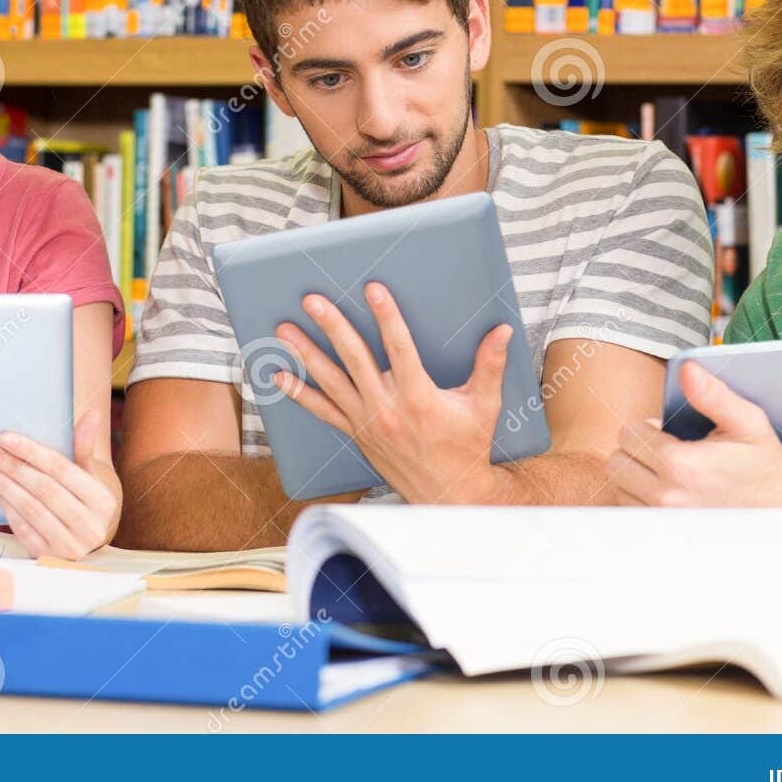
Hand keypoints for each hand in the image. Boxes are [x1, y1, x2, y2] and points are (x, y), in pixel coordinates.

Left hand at [0, 407, 119, 558]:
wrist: (95, 536)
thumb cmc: (90, 498)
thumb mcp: (93, 473)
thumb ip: (85, 445)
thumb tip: (92, 413)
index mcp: (103, 500)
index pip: (62, 470)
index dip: (32, 452)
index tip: (6, 437)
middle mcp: (90, 525)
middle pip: (44, 489)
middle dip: (13, 467)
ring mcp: (70, 545)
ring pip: (31, 509)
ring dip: (4, 486)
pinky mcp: (49, 556)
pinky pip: (23, 529)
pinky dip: (7, 507)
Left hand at [272, 283, 512, 503]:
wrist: (447, 492)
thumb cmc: (467, 446)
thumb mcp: (484, 405)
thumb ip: (490, 365)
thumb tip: (502, 331)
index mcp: (418, 397)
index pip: (399, 347)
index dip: (386, 316)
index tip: (373, 289)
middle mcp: (387, 408)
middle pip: (353, 359)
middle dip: (331, 326)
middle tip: (312, 300)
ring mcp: (366, 421)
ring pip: (330, 382)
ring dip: (305, 353)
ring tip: (284, 329)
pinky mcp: (356, 433)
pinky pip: (322, 411)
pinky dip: (299, 393)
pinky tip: (279, 376)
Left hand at [607, 361, 781, 507]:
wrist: (781, 508)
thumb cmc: (762, 463)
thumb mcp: (747, 422)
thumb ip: (713, 394)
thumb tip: (688, 369)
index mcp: (681, 464)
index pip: (629, 434)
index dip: (647, 428)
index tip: (668, 434)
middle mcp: (667, 497)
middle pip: (617, 461)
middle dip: (637, 449)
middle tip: (665, 450)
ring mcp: (663, 520)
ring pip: (618, 487)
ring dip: (635, 475)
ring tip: (667, 471)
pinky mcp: (663, 535)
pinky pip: (628, 510)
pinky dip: (639, 497)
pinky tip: (665, 490)